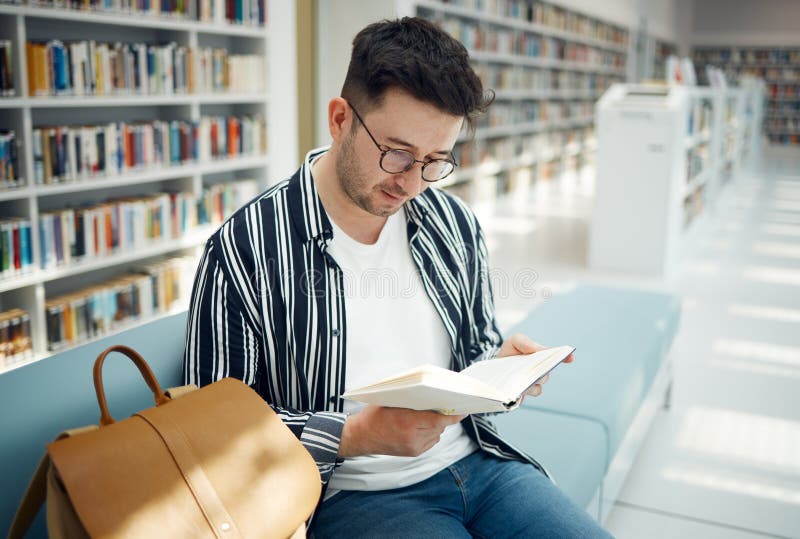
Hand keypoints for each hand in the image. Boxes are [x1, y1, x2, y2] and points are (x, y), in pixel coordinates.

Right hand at [338, 405, 464, 457]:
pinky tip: (422, 426)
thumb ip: (413, 401)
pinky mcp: (413, 453)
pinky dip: (431, 433)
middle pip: (439, 427)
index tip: (462, 411)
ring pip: (437, 434)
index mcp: (407, 422)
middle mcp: (412, 437)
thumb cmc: (373, 415)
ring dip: (436, 425)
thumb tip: (433, 397)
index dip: (452, 416)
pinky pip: (431, 441)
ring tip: (427, 416)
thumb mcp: (392, 401)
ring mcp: (413, 447)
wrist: (361, 436)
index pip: (438, 420)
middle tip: (447, 406)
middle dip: (444, 417)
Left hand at [496, 333, 573, 398]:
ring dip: (531, 384)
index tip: (570, 357)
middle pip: (546, 375)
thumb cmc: (508, 353)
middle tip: (536, 367)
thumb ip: (525, 342)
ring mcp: (530, 386)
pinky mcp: (520, 396)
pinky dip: (521, 394)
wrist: (493, 367)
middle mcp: (539, 374)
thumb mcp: (513, 342)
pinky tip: (515, 391)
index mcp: (541, 359)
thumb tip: (539, 349)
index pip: (556, 358)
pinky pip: (524, 398)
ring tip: (522, 380)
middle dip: (542, 371)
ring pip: (537, 388)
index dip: (565, 357)